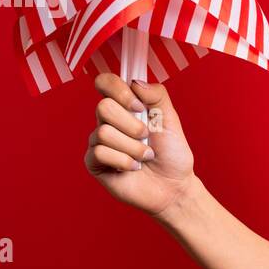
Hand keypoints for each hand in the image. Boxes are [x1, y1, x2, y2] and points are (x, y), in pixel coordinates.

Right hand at [84, 74, 196, 219]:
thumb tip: (135, 83)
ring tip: (145, 157)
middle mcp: (108, 121)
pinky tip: (133, 168)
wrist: (174, 185)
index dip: (119, 90)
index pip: (105, 83)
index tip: (140, 106)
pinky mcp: (94, 163)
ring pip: (104, 132)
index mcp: (124, 107)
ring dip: (133, 147)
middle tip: (146, 137)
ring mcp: (99, 142)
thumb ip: (157, 95)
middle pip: (104, 107)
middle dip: (133, 125)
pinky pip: (100, 153)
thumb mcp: (170, 119)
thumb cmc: (171, 154)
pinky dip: (124, 161)